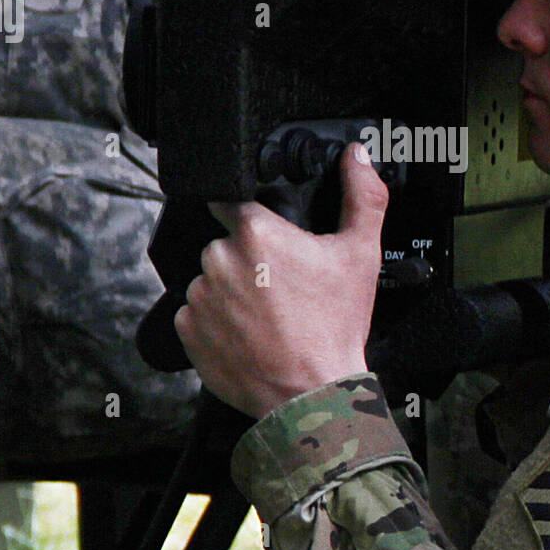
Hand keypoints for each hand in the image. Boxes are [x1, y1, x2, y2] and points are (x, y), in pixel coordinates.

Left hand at [174, 143, 388, 417]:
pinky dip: (216, 321)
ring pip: (211, 279)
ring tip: (266, 314)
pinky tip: (248, 333)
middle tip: (280, 284)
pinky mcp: (187, 330)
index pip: (233, 200)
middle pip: (225, 243)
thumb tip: (357, 156)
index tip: (269, 234)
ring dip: (231, 290)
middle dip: (248, 258)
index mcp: (255, 231)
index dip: (252, 215)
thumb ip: (362, 196)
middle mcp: (219, 258)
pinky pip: (196, 314)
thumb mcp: (360, 254)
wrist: (312, 393)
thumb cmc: (335, 325)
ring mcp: (199, 296)